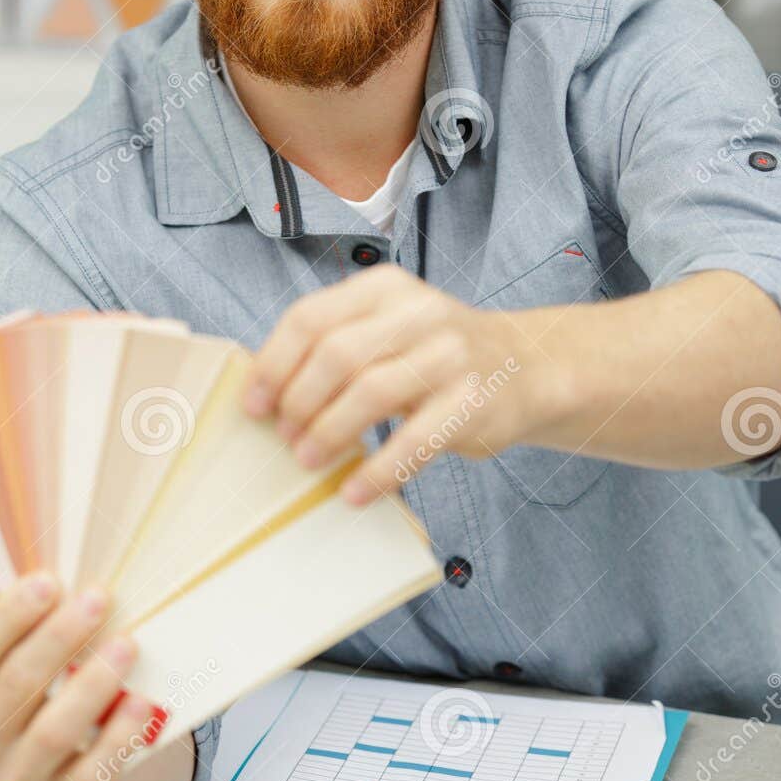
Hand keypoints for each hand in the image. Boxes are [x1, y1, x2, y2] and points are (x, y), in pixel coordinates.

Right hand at [0, 573, 168, 780]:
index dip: (8, 615)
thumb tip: (62, 580)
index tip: (49, 581)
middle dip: (59, 638)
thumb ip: (13, 639)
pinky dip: (119, 738)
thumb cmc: (11, 712)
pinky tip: (142, 703)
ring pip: (54, 730)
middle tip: (97, 599)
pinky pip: (92, 772)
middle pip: (16, 685)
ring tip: (126, 644)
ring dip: (93, 683)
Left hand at [242, 265, 550, 502]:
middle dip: (299, 403)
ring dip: (329, 434)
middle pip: (335, 355)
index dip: (273, 365)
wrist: (527, 366)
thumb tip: (265, 393)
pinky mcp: (472, 402)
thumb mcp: (389, 326)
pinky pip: (413, 441)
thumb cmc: (435, 354)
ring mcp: (449, 355)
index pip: (310, 318)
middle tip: (285, 437)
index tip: (253, 405)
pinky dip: (376, 472)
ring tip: (309, 461)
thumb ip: (336, 343)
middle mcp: (417, 313)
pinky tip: (354, 492)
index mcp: (383, 289)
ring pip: (370, 394)